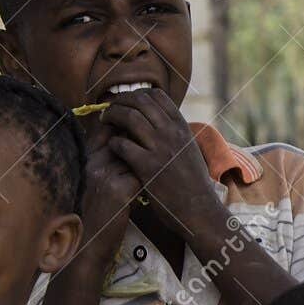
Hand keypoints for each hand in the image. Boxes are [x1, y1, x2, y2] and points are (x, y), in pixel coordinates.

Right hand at [70, 114, 140, 266]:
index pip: (104, 131)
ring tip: (151, 175)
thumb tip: (121, 146)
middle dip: (138, 144)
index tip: (135, 135)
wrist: (85, 248)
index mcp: (82, 160)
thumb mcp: (89, 185)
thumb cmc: (89, 218)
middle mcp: (91, 164)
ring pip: (134, 157)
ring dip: (145, 165)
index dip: (121, 129)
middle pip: (122, 140)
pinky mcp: (118, 191)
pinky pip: (140, 176)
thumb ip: (101, 165)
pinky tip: (147, 194)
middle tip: (150, 153)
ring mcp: (104, 176)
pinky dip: (146, 183)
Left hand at [97, 89, 223, 242]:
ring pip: (129, 117)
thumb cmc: (193, 184)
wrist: (199, 210)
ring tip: (104, 121)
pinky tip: (112, 148)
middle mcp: (172, 133)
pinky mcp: (147, 167)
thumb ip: (175, 133)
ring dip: (112, 116)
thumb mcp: (189, 150)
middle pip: (140, 100)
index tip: (127, 102)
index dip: (137, 94)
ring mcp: (160, 149)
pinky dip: (113, 142)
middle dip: (120, 100)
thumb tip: (160, 121)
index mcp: (182, 127)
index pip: (157, 95)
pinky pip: (122, 144)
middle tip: (110, 108)